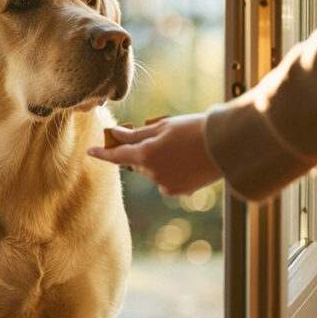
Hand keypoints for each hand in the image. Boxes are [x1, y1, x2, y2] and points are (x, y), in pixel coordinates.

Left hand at [87, 113, 222, 195]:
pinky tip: (186, 162)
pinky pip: (164, 180)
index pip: (116, 155)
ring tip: (180, 148)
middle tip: (157, 137)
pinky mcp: (178, 191)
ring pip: (151, 171)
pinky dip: (169, 171)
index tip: (90, 151)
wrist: (226, 146)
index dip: (102, 152)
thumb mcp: (163, 126)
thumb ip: (136, 134)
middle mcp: (151, 174)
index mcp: (145, 155)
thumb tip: (115, 134)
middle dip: (139, 151)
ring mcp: (165, 185)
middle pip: (135, 162)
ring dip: (156, 160)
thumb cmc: (194, 130)